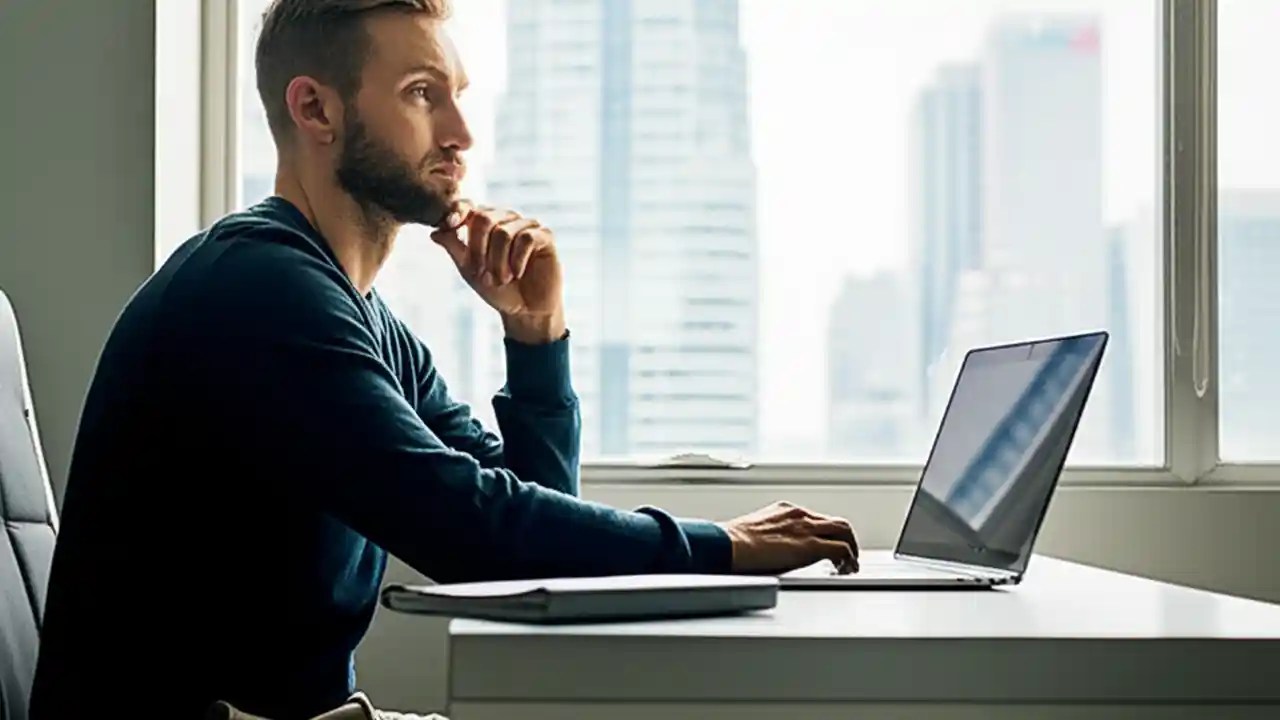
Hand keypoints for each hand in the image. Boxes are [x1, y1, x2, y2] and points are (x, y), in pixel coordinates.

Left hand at [431, 201, 564, 342]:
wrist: (525, 311)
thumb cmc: (497, 289)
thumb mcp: (469, 270)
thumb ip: (454, 248)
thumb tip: (434, 232)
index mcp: (487, 223)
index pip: (470, 206)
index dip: (459, 211)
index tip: (450, 223)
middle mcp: (506, 219)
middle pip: (485, 218)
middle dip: (479, 250)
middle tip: (483, 275)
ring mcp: (527, 226)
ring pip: (504, 232)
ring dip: (498, 261)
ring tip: (502, 279)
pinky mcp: (545, 236)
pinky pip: (526, 238)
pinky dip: (517, 260)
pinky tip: (518, 273)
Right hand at [717, 502, 859, 574]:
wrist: (728, 545)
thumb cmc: (732, 545)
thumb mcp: (756, 535)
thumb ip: (772, 539)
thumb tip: (773, 555)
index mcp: (785, 510)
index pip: (816, 519)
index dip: (827, 534)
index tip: (828, 547)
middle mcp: (800, 514)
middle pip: (836, 522)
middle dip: (846, 539)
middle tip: (847, 556)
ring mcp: (807, 528)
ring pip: (844, 531)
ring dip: (851, 548)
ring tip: (850, 565)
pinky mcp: (811, 545)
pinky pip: (841, 549)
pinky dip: (848, 559)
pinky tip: (846, 570)